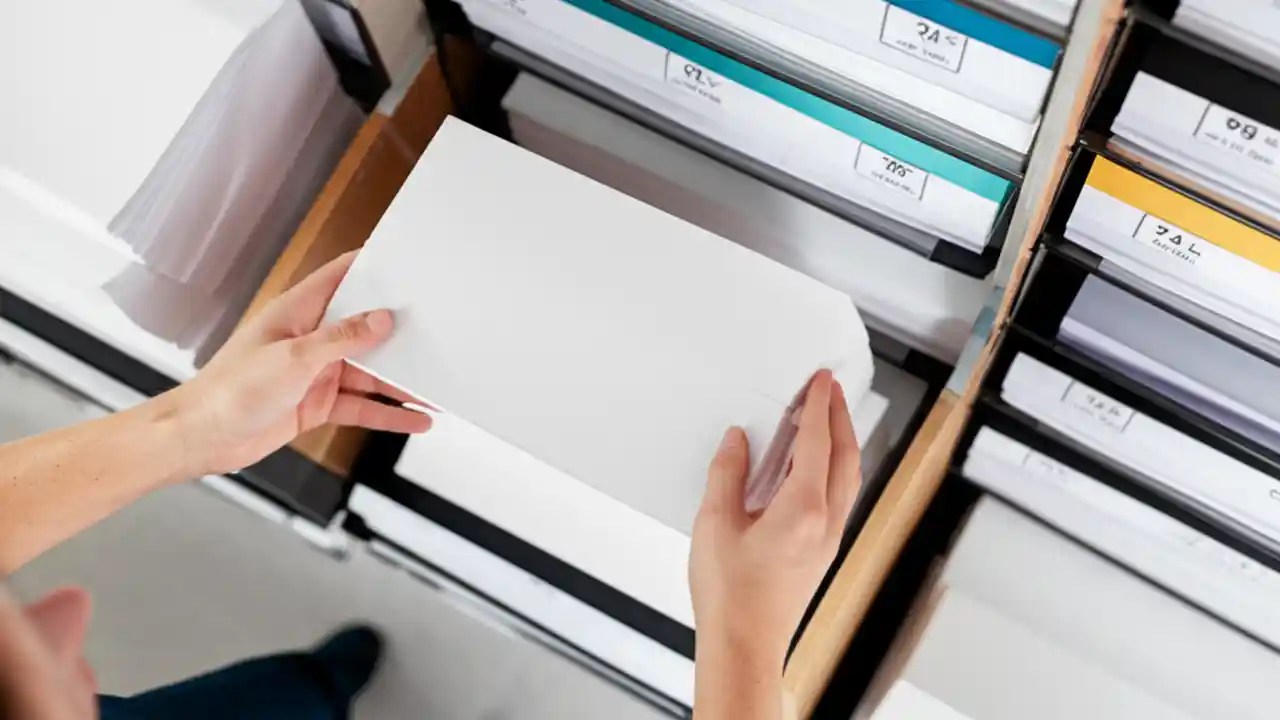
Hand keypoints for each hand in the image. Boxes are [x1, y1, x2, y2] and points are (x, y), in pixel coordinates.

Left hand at [164, 251, 431, 476]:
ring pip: (370, 372)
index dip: (374, 267)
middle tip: (437, 331)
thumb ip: (342, 338)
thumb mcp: (294, 359)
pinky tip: (414, 417)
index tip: (408, 263)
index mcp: (298, 312)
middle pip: (365, 328)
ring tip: (436, 387)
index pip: (342, 276)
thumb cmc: (229, 391)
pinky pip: (363, 406)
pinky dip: (388, 413)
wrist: (202, 438)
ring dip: (401, 381)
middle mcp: (310, 338)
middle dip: (399, 332)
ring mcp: (316, 372)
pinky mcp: (318, 403)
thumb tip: (381, 320)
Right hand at [690, 370, 861, 670]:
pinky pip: (840, 497)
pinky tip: (816, 469)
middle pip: (846, 457)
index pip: (817, 442)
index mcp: (803, 508)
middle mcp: (826, 522)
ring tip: (828, 420)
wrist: (744, 645)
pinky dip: (835, 469)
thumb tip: (737, 442)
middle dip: (840, 418)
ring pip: (848, 478)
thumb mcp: (715, 524)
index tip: (821, 381)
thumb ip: (727, 475)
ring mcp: (828, 539)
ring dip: (842, 443)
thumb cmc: (730, 596)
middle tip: (832, 390)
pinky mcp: (821, 552)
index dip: (819, 406)